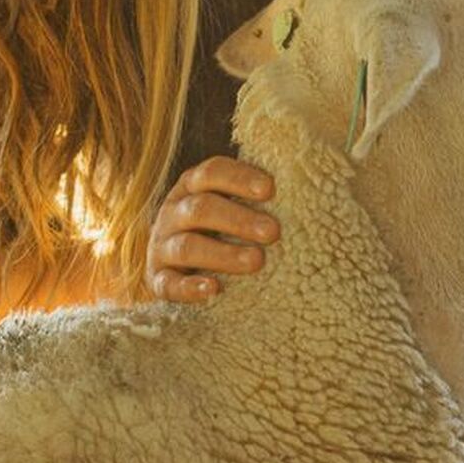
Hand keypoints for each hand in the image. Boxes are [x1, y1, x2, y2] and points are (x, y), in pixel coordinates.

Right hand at [146, 156, 279, 302]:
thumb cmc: (218, 228)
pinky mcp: (158, 280)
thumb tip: (305, 180)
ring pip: (187, 246)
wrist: (175, 264)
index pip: (212, 172)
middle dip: (238, 220)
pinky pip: (168, 284)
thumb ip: (256, 194)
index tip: (270, 190)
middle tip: (273, 232)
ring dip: (223, 254)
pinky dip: (190, 288)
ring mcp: (162, 246)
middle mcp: (173, 212)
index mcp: (192, 186)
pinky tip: (213, 289)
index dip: (240, 178)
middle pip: (201, 209)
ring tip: (256, 262)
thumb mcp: (229, 203)